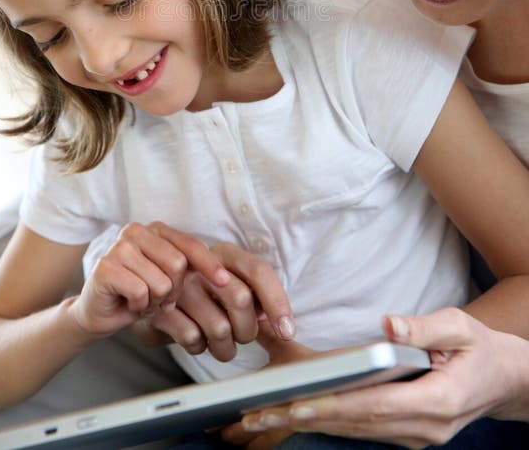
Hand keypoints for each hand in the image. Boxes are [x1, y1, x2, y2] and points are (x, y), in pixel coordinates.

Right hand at [72, 221, 229, 335]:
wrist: (99, 312)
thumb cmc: (137, 294)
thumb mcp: (168, 279)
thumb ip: (189, 268)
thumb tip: (225, 275)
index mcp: (154, 230)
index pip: (189, 245)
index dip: (209, 264)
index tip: (225, 281)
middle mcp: (135, 231)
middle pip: (178, 265)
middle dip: (173, 291)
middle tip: (157, 298)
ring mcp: (118, 247)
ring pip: (160, 282)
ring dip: (154, 301)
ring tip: (141, 300)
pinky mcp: (105, 267)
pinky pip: (140, 292)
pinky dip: (139, 306)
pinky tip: (128, 303)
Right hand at [130, 244, 296, 361]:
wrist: (129, 294)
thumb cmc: (188, 292)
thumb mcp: (220, 284)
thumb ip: (249, 293)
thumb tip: (280, 322)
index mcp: (221, 252)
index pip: (258, 271)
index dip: (276, 301)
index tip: (286, 330)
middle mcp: (199, 262)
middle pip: (240, 299)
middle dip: (247, 330)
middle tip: (240, 338)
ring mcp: (176, 283)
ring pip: (219, 327)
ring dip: (224, 348)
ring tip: (219, 346)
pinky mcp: (157, 307)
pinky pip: (192, 339)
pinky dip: (197, 347)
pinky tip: (194, 340)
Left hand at [230, 308, 528, 448]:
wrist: (506, 380)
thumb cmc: (482, 348)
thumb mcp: (460, 326)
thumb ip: (424, 327)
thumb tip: (387, 325)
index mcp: (439, 400)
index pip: (376, 406)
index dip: (334, 406)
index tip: (296, 404)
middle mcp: (424, 427)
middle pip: (355, 424)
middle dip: (304, 419)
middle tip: (257, 416)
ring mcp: (416, 435)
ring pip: (354, 430)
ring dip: (308, 424)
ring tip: (262, 418)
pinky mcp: (408, 433)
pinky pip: (362, 429)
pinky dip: (328, 421)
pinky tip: (296, 414)